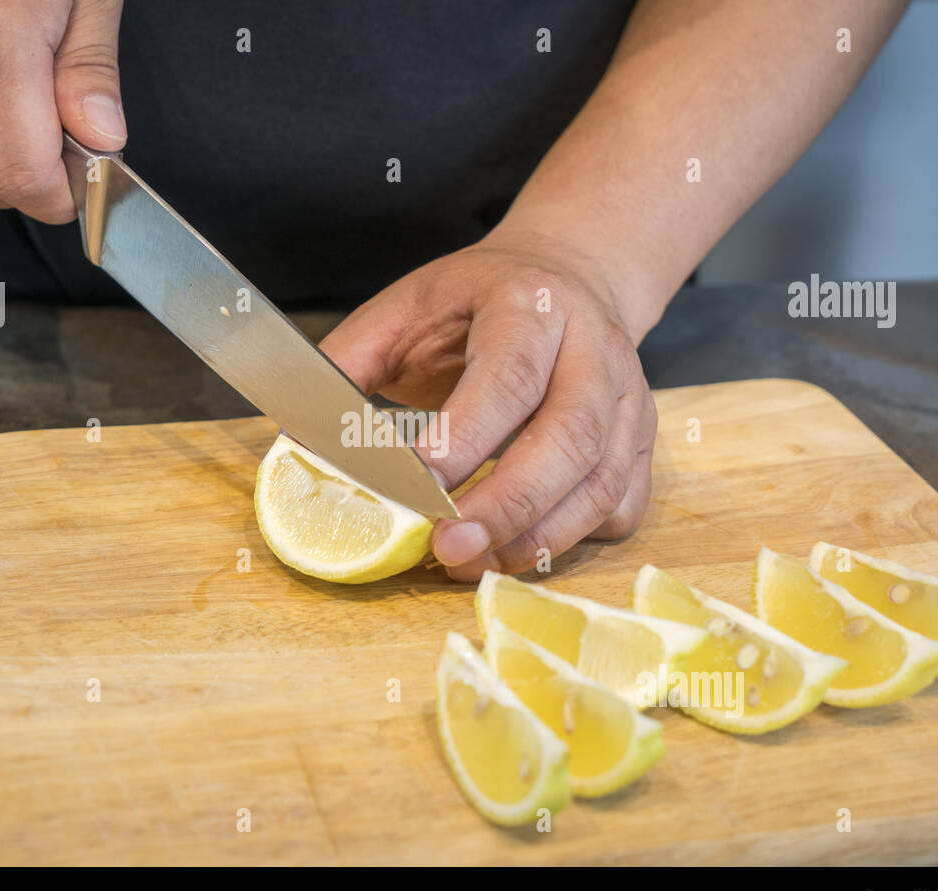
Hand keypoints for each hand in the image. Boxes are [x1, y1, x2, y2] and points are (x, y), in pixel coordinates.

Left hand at [320, 228, 657, 580]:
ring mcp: (628, 398)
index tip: (414, 488)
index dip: (463, 439)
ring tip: (474, 566)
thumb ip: (348, 364)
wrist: (569, 276)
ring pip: (601, 483)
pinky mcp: (641, 441)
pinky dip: (576, 540)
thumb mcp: (405, 308)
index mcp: (528, 305)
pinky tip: (524, 547)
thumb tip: (296, 440)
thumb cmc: (476, 302)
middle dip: (506, 506)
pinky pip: (622, 507)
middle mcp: (593, 348)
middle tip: (446, 550)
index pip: (506, 378)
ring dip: (538, 538)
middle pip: (568, 438)